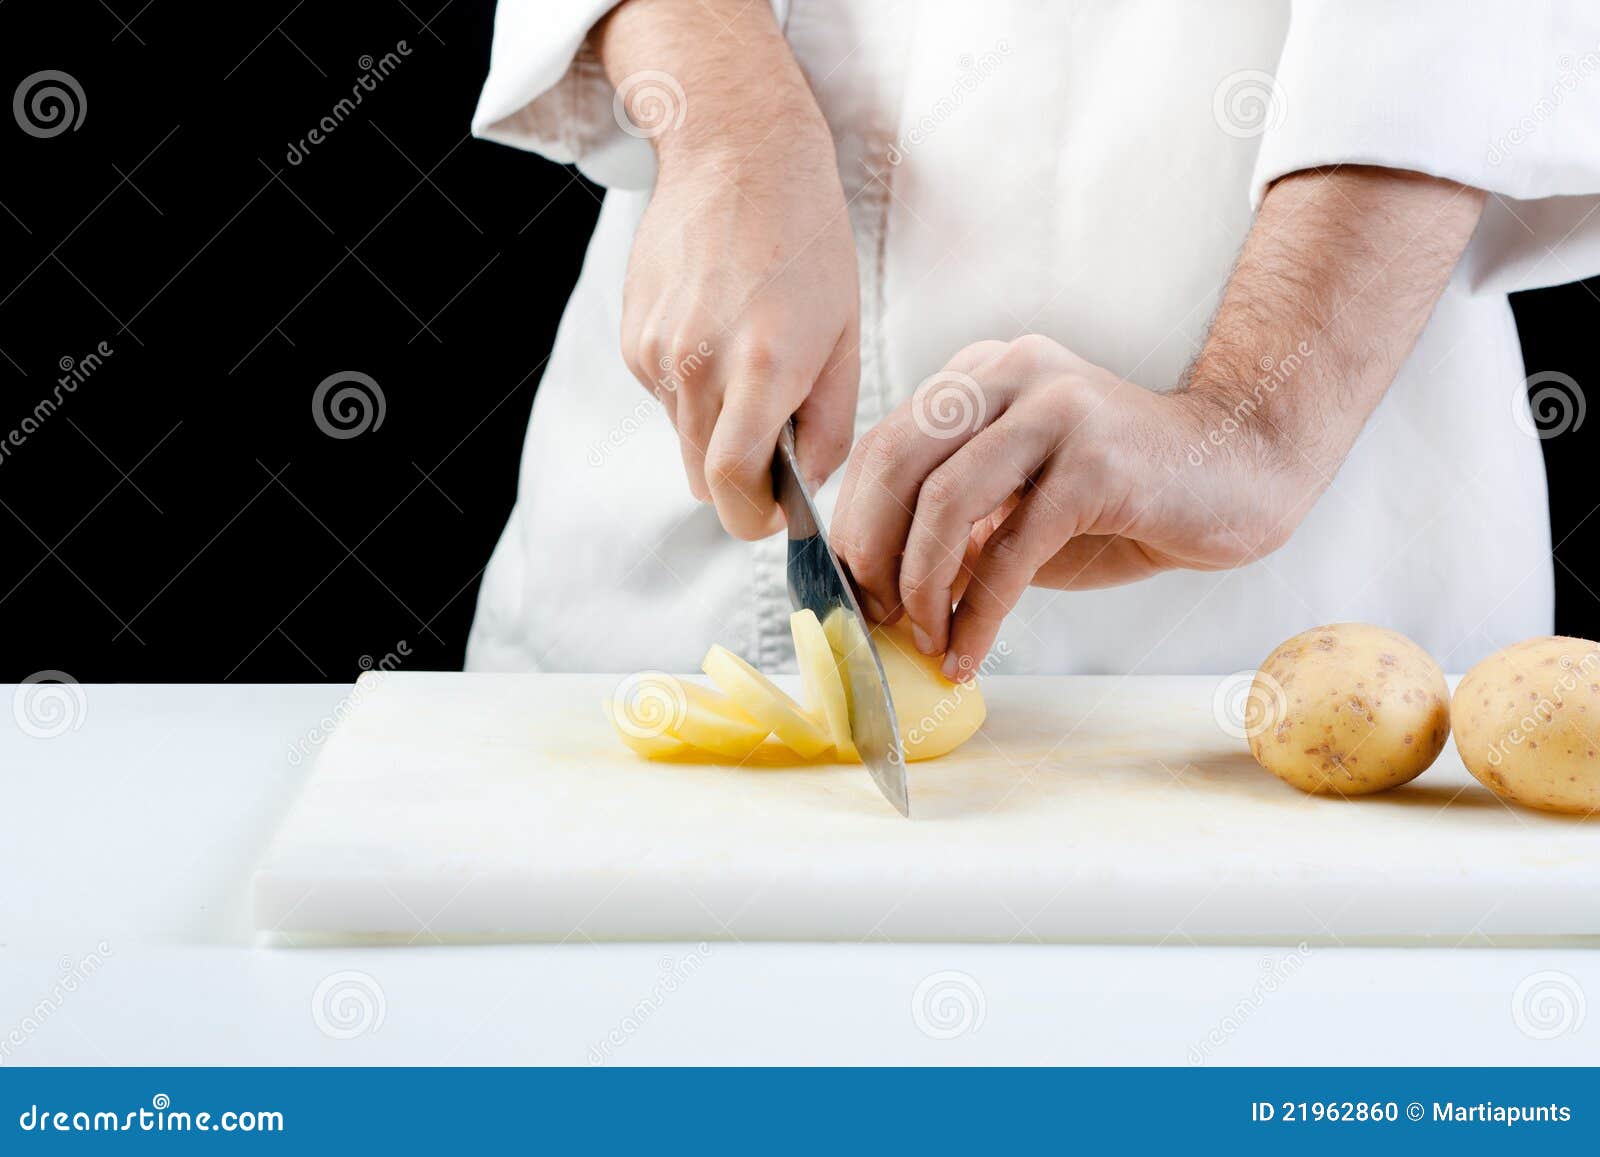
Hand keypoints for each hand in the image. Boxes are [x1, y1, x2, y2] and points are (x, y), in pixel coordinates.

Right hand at [599, 0, 858, 538]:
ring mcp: (655, 352)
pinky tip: (719, 336)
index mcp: (762, 366)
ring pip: (683, 440)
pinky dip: (694, 393)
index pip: (733, 485)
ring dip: (717, 430)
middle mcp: (697, 364)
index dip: (754, 518)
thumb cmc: (807, 242)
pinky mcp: (632, 339)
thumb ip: (830, 423)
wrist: (736, 156)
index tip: (776, 516)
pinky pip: (664, 400)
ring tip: (751, 364)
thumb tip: (805, 485)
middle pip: (703, 477)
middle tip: (778, 447)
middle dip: (742, 482)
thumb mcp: (845, 334)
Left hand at [831, 166, 1483, 677]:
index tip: (849, 589)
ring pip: (945, 502)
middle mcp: (1011, 372)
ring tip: (924, 641)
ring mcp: (1055, 408)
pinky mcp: (1095, 460)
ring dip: (920, 587)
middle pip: (899, 462)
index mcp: (982, 374)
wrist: (1238, 475)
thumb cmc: (1122, 499)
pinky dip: (978, 613)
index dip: (855, 523)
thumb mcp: (1018, 508)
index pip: (887, 443)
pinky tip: (970, 652)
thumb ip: (954, 529)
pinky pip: (1011, 549)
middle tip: (872, 618)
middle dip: (872, 552)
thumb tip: (879, 588)